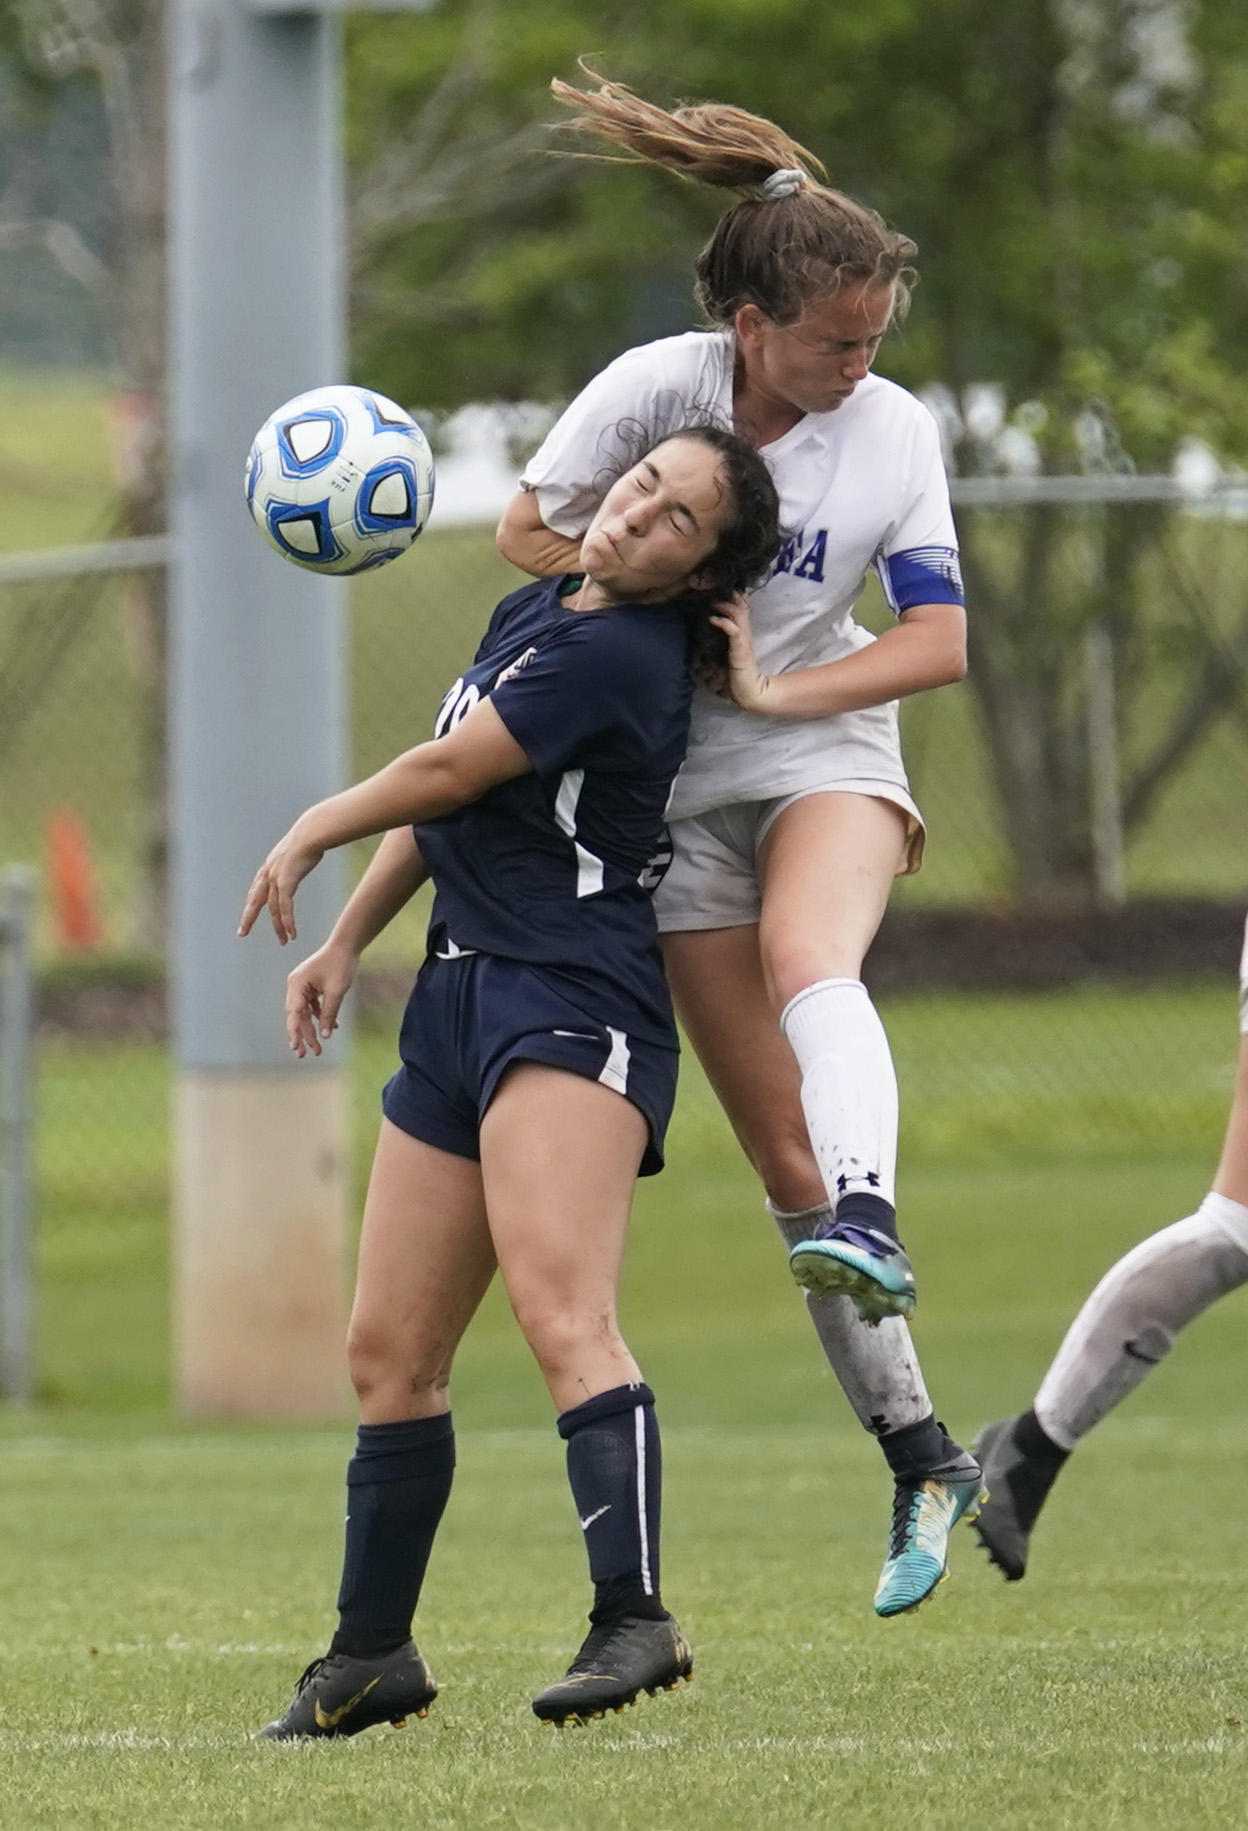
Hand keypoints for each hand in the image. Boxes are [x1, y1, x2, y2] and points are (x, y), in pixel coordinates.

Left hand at [238, 820, 323, 944]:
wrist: (311, 832)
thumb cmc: (308, 837)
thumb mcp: (295, 850)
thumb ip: (293, 859)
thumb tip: (299, 859)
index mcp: (269, 867)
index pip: (256, 890)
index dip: (251, 904)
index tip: (248, 914)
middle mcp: (268, 874)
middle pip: (255, 901)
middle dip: (248, 918)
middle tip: (242, 933)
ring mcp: (275, 878)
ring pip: (273, 909)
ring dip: (278, 926)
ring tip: (283, 941)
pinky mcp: (286, 882)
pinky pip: (285, 907)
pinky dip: (288, 922)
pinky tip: (292, 933)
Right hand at [284, 941, 357, 1056]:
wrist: (347, 946)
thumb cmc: (340, 965)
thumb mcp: (336, 992)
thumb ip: (328, 1013)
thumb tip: (324, 1035)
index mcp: (297, 984)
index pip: (293, 1013)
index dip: (294, 1032)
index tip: (296, 1047)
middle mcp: (296, 986)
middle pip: (297, 1016)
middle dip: (303, 1035)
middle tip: (304, 1055)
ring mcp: (304, 987)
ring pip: (306, 1014)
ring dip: (313, 1029)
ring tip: (318, 1049)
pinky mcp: (313, 988)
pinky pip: (314, 1007)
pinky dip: (321, 1016)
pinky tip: (332, 1028)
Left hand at [709, 594, 776, 713]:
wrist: (748, 690)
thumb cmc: (736, 674)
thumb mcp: (727, 652)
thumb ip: (721, 641)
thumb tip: (708, 630)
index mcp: (742, 632)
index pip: (741, 607)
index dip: (733, 596)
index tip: (719, 589)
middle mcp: (744, 633)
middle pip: (740, 606)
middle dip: (728, 595)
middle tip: (713, 590)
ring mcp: (743, 640)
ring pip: (737, 614)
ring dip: (724, 606)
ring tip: (712, 602)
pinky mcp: (740, 649)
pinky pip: (733, 630)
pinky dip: (723, 622)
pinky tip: (713, 619)